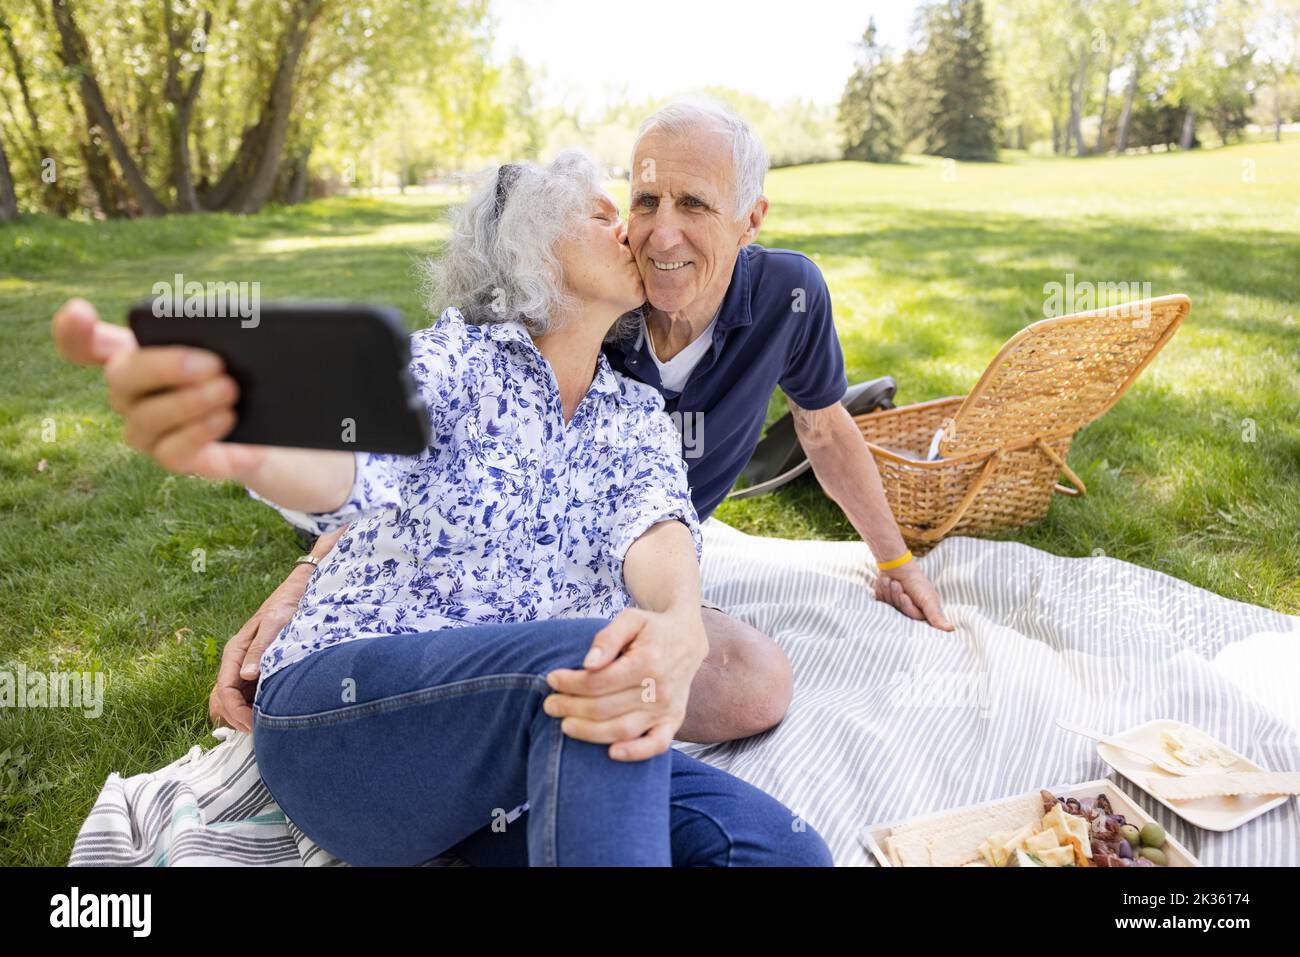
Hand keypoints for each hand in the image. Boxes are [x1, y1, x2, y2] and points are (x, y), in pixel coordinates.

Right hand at [51, 297, 265, 481]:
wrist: (264, 425)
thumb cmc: (238, 374)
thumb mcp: (232, 350)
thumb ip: (218, 334)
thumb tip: (226, 329)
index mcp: (132, 355)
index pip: (82, 344)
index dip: (73, 331)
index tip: (80, 310)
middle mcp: (128, 394)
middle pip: (121, 376)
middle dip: (166, 366)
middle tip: (215, 363)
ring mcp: (144, 429)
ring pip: (146, 417)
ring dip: (190, 401)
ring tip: (229, 389)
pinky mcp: (170, 458)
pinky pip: (170, 451)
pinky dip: (199, 431)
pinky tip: (226, 417)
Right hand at [208, 566, 311, 732]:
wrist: (299, 592)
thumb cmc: (286, 605)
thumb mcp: (274, 624)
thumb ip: (259, 649)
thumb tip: (247, 675)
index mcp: (235, 651)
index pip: (223, 690)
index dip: (235, 711)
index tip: (253, 724)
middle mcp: (236, 661)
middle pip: (222, 699)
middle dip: (235, 718)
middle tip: (256, 732)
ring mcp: (246, 666)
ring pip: (232, 699)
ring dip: (240, 715)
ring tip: (260, 727)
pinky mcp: (258, 669)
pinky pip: (246, 694)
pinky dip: (250, 708)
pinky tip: (266, 715)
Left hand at [543, 606, 707, 761]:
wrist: (688, 638)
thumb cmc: (652, 628)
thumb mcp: (630, 619)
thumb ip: (607, 638)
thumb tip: (587, 663)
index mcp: (648, 661)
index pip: (599, 681)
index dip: (571, 683)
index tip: (552, 680)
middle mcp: (660, 689)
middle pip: (605, 707)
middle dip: (571, 708)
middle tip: (549, 705)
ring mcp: (668, 708)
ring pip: (622, 729)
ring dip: (589, 732)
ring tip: (565, 726)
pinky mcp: (674, 720)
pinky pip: (656, 744)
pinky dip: (635, 753)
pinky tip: (611, 753)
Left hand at [874, 560, 954, 631]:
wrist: (895, 564)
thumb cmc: (915, 580)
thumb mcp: (928, 598)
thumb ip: (936, 615)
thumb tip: (952, 629)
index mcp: (922, 610)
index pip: (912, 617)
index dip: (906, 606)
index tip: (904, 596)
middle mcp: (910, 609)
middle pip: (899, 612)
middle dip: (897, 596)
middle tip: (897, 584)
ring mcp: (896, 605)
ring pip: (889, 606)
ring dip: (889, 591)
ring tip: (892, 581)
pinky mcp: (885, 601)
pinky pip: (880, 602)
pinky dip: (882, 591)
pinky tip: (885, 582)